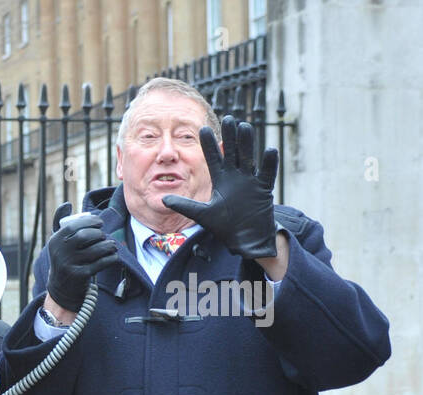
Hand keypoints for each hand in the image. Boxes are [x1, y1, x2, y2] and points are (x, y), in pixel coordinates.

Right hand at [45, 211, 120, 311]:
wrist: (61, 288)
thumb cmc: (64, 258)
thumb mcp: (58, 242)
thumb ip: (61, 222)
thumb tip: (67, 204)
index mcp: (55, 241)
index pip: (74, 225)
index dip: (90, 221)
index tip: (99, 223)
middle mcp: (60, 252)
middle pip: (85, 236)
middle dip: (99, 234)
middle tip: (104, 236)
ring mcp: (70, 265)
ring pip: (96, 249)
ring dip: (108, 246)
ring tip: (111, 246)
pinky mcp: (81, 276)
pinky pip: (102, 263)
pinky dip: (111, 258)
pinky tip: (113, 256)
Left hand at [161, 115, 278, 259]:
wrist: (245, 239)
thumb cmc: (224, 226)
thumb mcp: (202, 214)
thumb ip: (184, 205)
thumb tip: (162, 199)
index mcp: (221, 180)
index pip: (214, 158)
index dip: (209, 145)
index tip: (202, 129)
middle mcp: (236, 177)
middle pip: (233, 152)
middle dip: (230, 137)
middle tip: (228, 118)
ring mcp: (250, 182)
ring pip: (249, 158)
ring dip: (247, 144)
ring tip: (245, 126)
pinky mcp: (263, 190)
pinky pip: (267, 174)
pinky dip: (269, 163)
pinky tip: (270, 150)